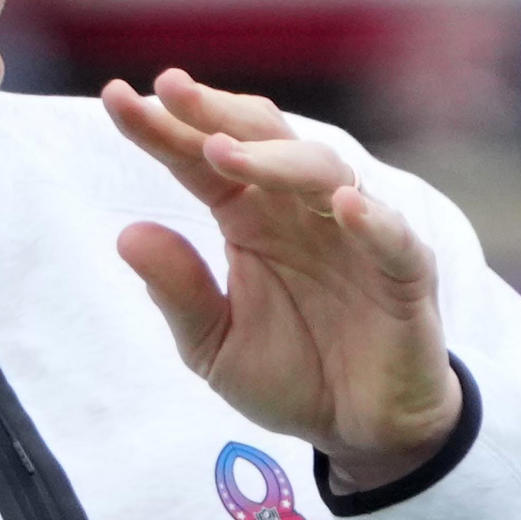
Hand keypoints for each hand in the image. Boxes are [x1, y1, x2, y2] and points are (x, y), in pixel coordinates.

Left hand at [104, 70, 457, 488]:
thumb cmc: (291, 374)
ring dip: (274, 158)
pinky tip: (342, 206)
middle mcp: (299, 211)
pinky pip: (393, 239)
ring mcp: (356, 235)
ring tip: (225, 152)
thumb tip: (127, 234)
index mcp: (250, 219)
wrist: (360, 431)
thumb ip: (179, 293)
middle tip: (170, 88)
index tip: (115, 97)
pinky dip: (372, 219)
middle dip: (215, 112)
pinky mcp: (405, 275)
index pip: (201, 160)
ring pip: (321, 172)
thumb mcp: (214, 346)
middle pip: (261, 139)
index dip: (161, 129)